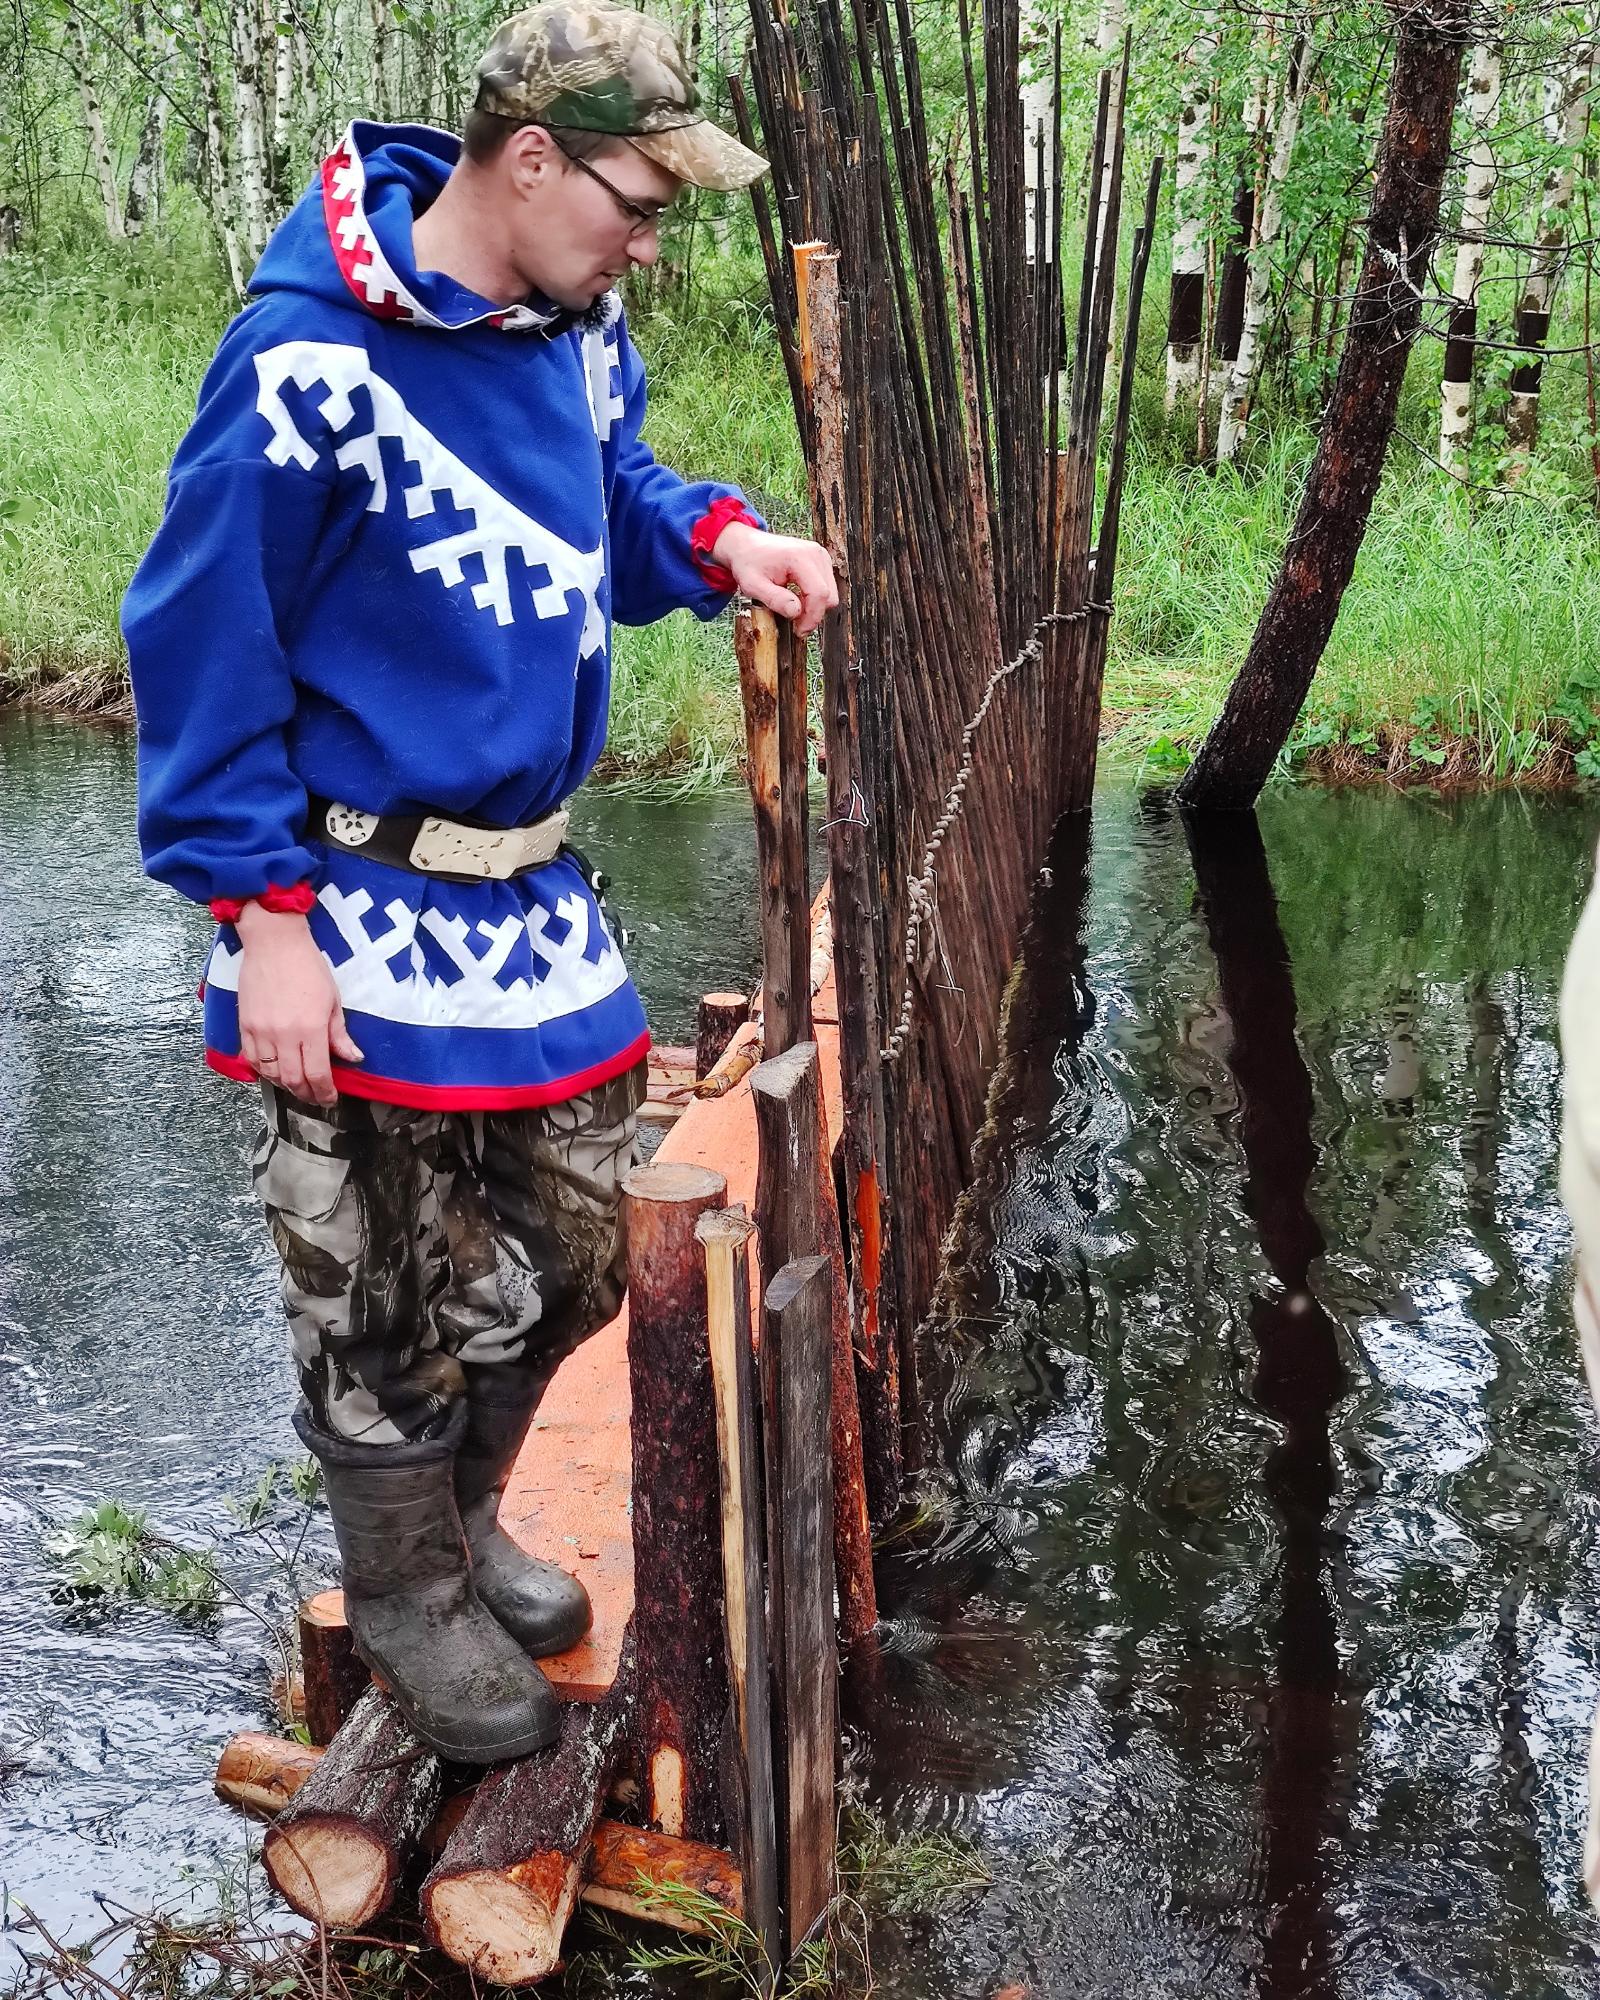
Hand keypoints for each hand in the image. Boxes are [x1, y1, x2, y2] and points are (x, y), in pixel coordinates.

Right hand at [235, 905, 362, 1105]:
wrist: (274, 943)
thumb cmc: (308, 966)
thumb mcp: (333, 1000)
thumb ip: (339, 1034)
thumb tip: (353, 1057)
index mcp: (311, 1029)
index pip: (318, 1074)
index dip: (325, 1092)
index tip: (330, 1098)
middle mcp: (284, 1035)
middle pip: (293, 1080)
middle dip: (306, 1094)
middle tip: (315, 1096)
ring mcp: (261, 1031)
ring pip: (270, 1074)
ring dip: (285, 1085)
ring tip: (297, 1085)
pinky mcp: (244, 1025)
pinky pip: (251, 1059)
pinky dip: (263, 1071)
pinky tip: (274, 1071)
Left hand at [712, 522, 838, 637]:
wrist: (747, 546)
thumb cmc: (748, 563)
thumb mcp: (753, 585)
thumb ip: (775, 599)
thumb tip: (796, 613)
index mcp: (799, 557)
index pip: (819, 593)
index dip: (812, 618)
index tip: (799, 631)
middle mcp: (815, 554)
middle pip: (829, 596)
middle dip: (813, 615)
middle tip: (794, 623)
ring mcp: (820, 556)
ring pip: (830, 594)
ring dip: (814, 607)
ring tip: (792, 608)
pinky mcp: (821, 560)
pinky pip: (827, 587)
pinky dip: (814, 598)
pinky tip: (797, 598)